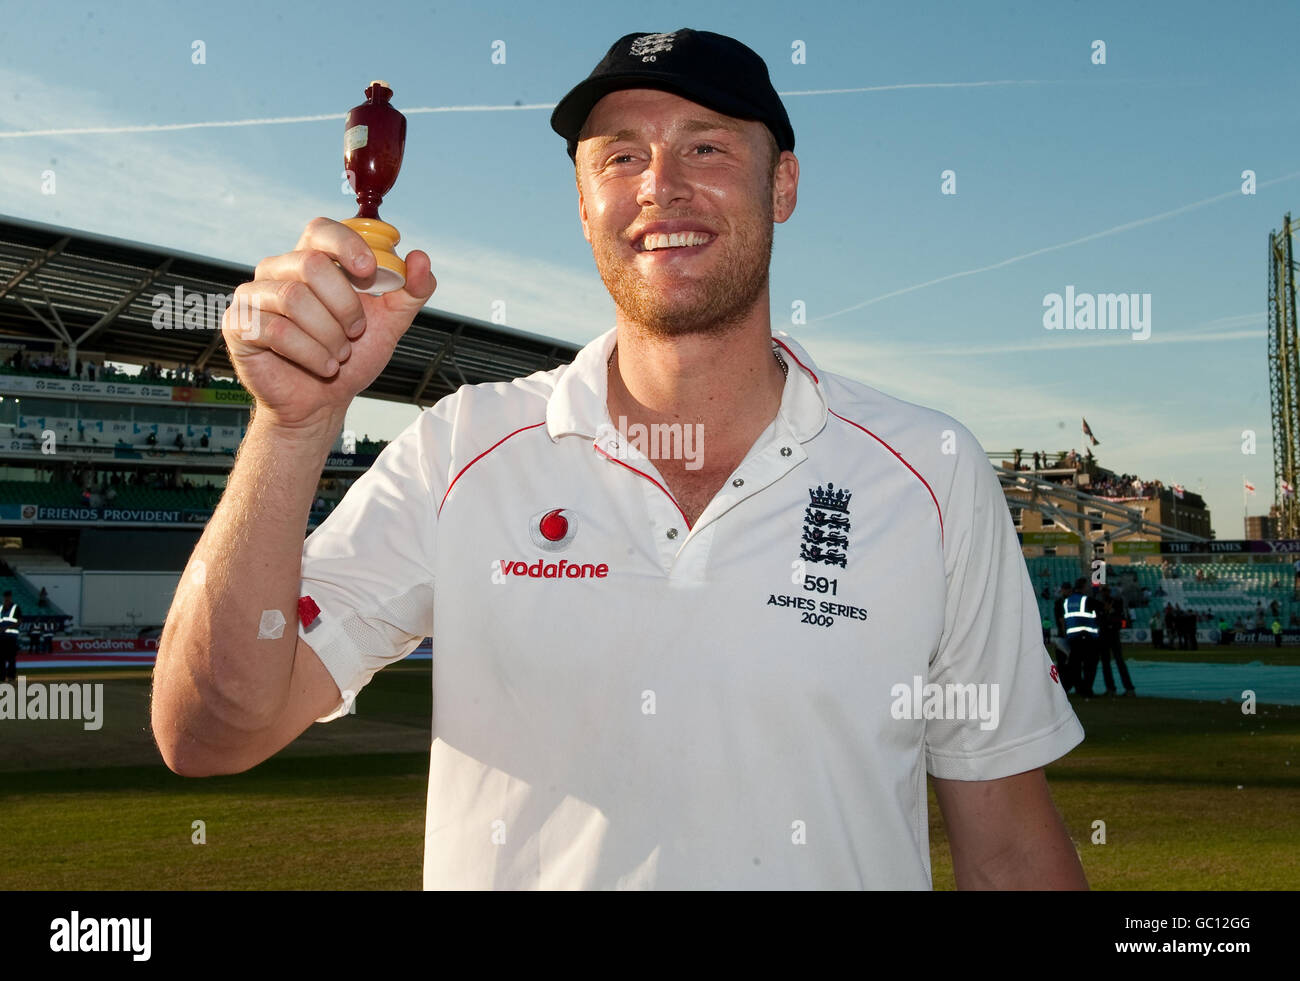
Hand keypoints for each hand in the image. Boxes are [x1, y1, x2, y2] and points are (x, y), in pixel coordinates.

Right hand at [222, 217, 436, 434]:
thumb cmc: (350, 357)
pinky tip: (323, 367)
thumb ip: (410, 291)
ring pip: (294, 298)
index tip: (369, 271)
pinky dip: (309, 354)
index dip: (347, 245)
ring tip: (338, 355)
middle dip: (344, 305)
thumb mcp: (390, 324)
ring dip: (328, 335)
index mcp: (312, 259)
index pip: (322, 229)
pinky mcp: (239, 324)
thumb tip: (420, 258)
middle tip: (355, 332)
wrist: (322, 402)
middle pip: (310, 264)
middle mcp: (278, 270)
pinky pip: (275, 330)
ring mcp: (254, 295)